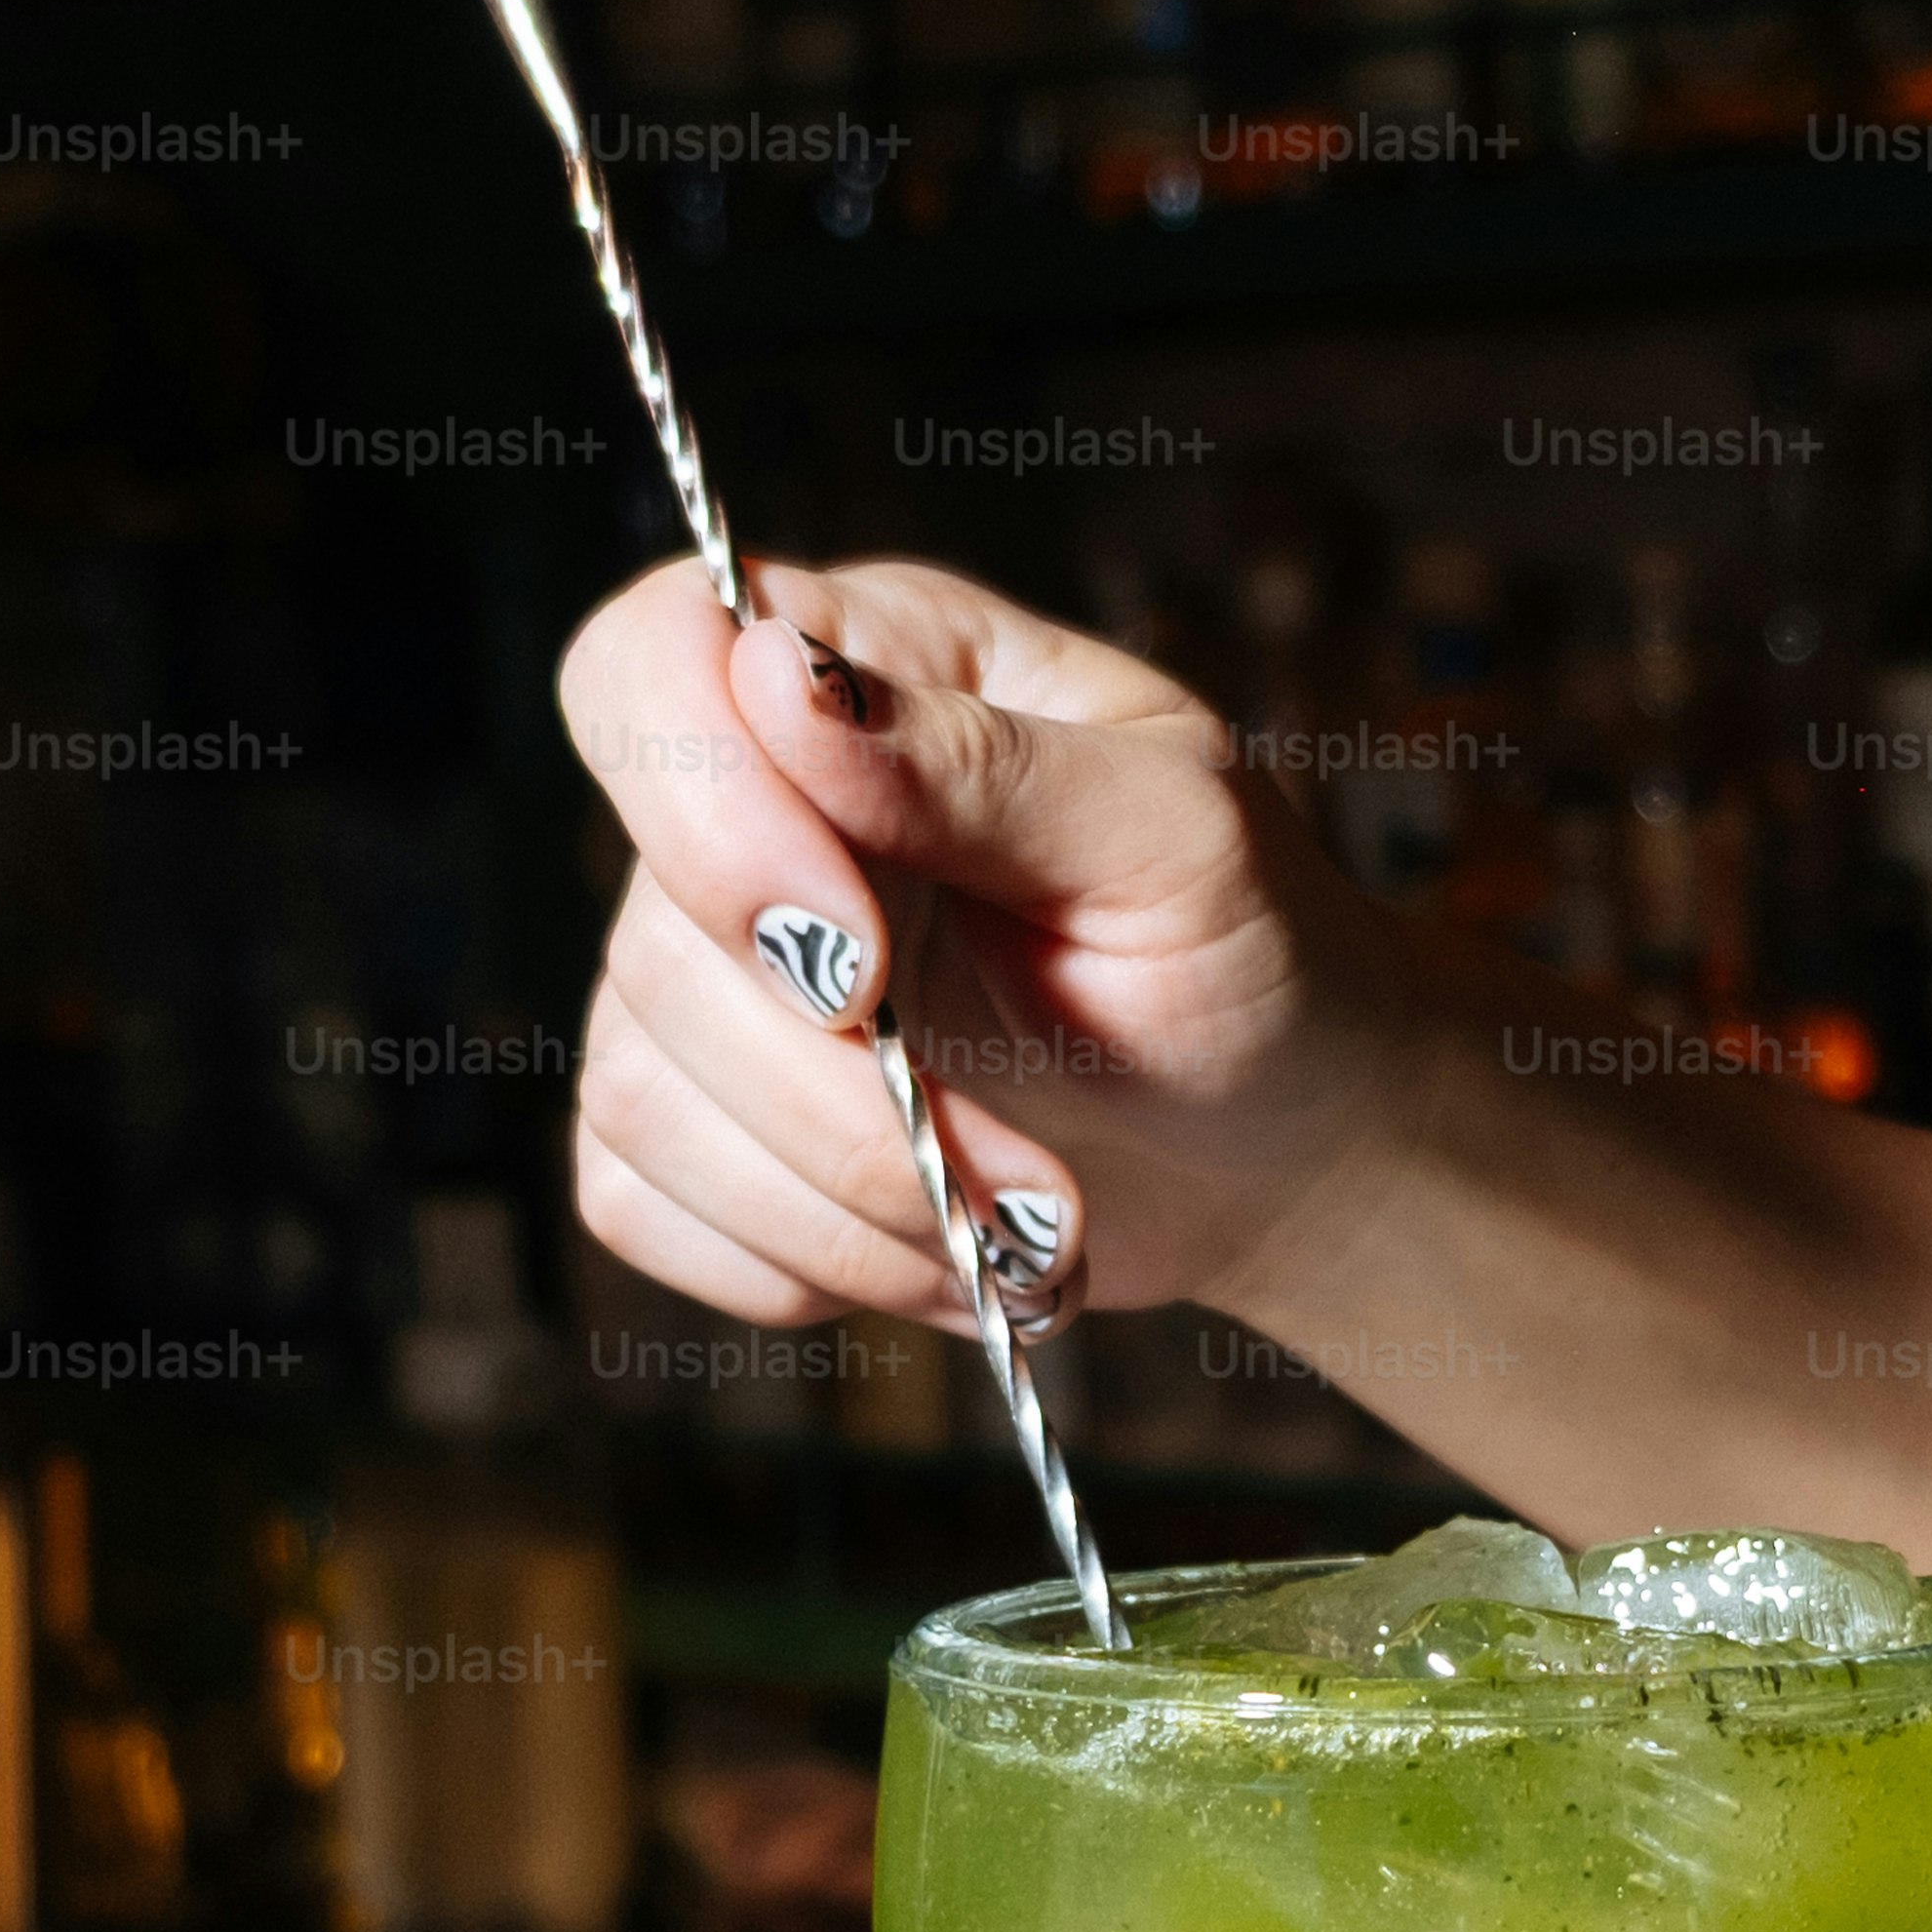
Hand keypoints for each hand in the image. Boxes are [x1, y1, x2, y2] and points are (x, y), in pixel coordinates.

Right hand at [553, 554, 1424, 1325]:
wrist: (1285, 1141)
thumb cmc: (1253, 953)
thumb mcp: (1176, 835)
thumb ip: (980, 762)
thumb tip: (780, 677)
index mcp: (868, 672)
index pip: (648, 666)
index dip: (702, 811)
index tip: (854, 960)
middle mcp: (760, 810)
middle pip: (659, 945)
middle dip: (849, 1107)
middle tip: (1033, 1182)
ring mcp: (710, 974)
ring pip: (646, 1100)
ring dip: (854, 1210)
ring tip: (1028, 1231)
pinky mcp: (703, 1127)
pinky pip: (646, 1205)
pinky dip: (803, 1266)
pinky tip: (942, 1257)